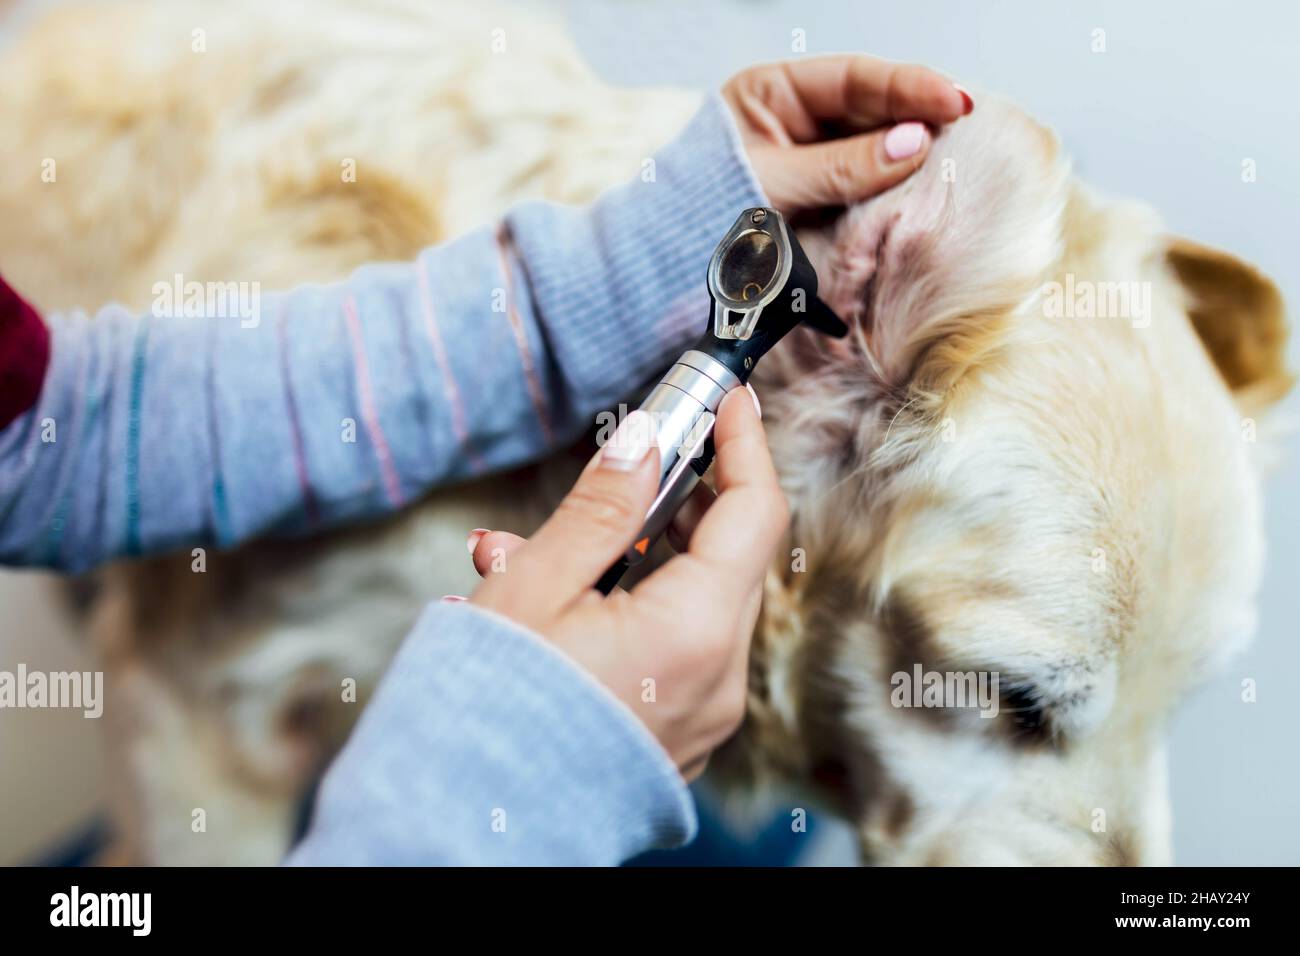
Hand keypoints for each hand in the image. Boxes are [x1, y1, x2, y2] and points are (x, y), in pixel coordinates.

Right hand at [462, 388, 784, 779]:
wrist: (461, 826)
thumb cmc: (487, 710)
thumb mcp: (535, 586)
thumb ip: (601, 508)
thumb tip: (646, 442)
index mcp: (696, 633)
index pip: (755, 513)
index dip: (744, 446)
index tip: (728, 402)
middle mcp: (719, 680)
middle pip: (731, 558)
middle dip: (685, 499)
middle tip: (638, 461)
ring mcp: (704, 715)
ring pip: (700, 603)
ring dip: (647, 555)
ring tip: (557, 540)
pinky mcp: (679, 736)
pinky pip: (679, 649)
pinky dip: (640, 608)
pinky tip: (568, 600)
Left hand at [722, 55, 973, 214]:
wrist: (664, 274)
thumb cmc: (700, 220)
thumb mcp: (772, 186)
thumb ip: (841, 166)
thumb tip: (915, 144)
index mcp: (770, 95)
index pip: (852, 79)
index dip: (907, 87)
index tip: (953, 101)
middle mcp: (793, 121)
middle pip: (869, 109)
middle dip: (918, 117)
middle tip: (969, 126)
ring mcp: (808, 160)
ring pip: (873, 149)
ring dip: (911, 156)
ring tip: (957, 155)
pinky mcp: (817, 201)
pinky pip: (864, 187)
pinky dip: (893, 190)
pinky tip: (922, 188)